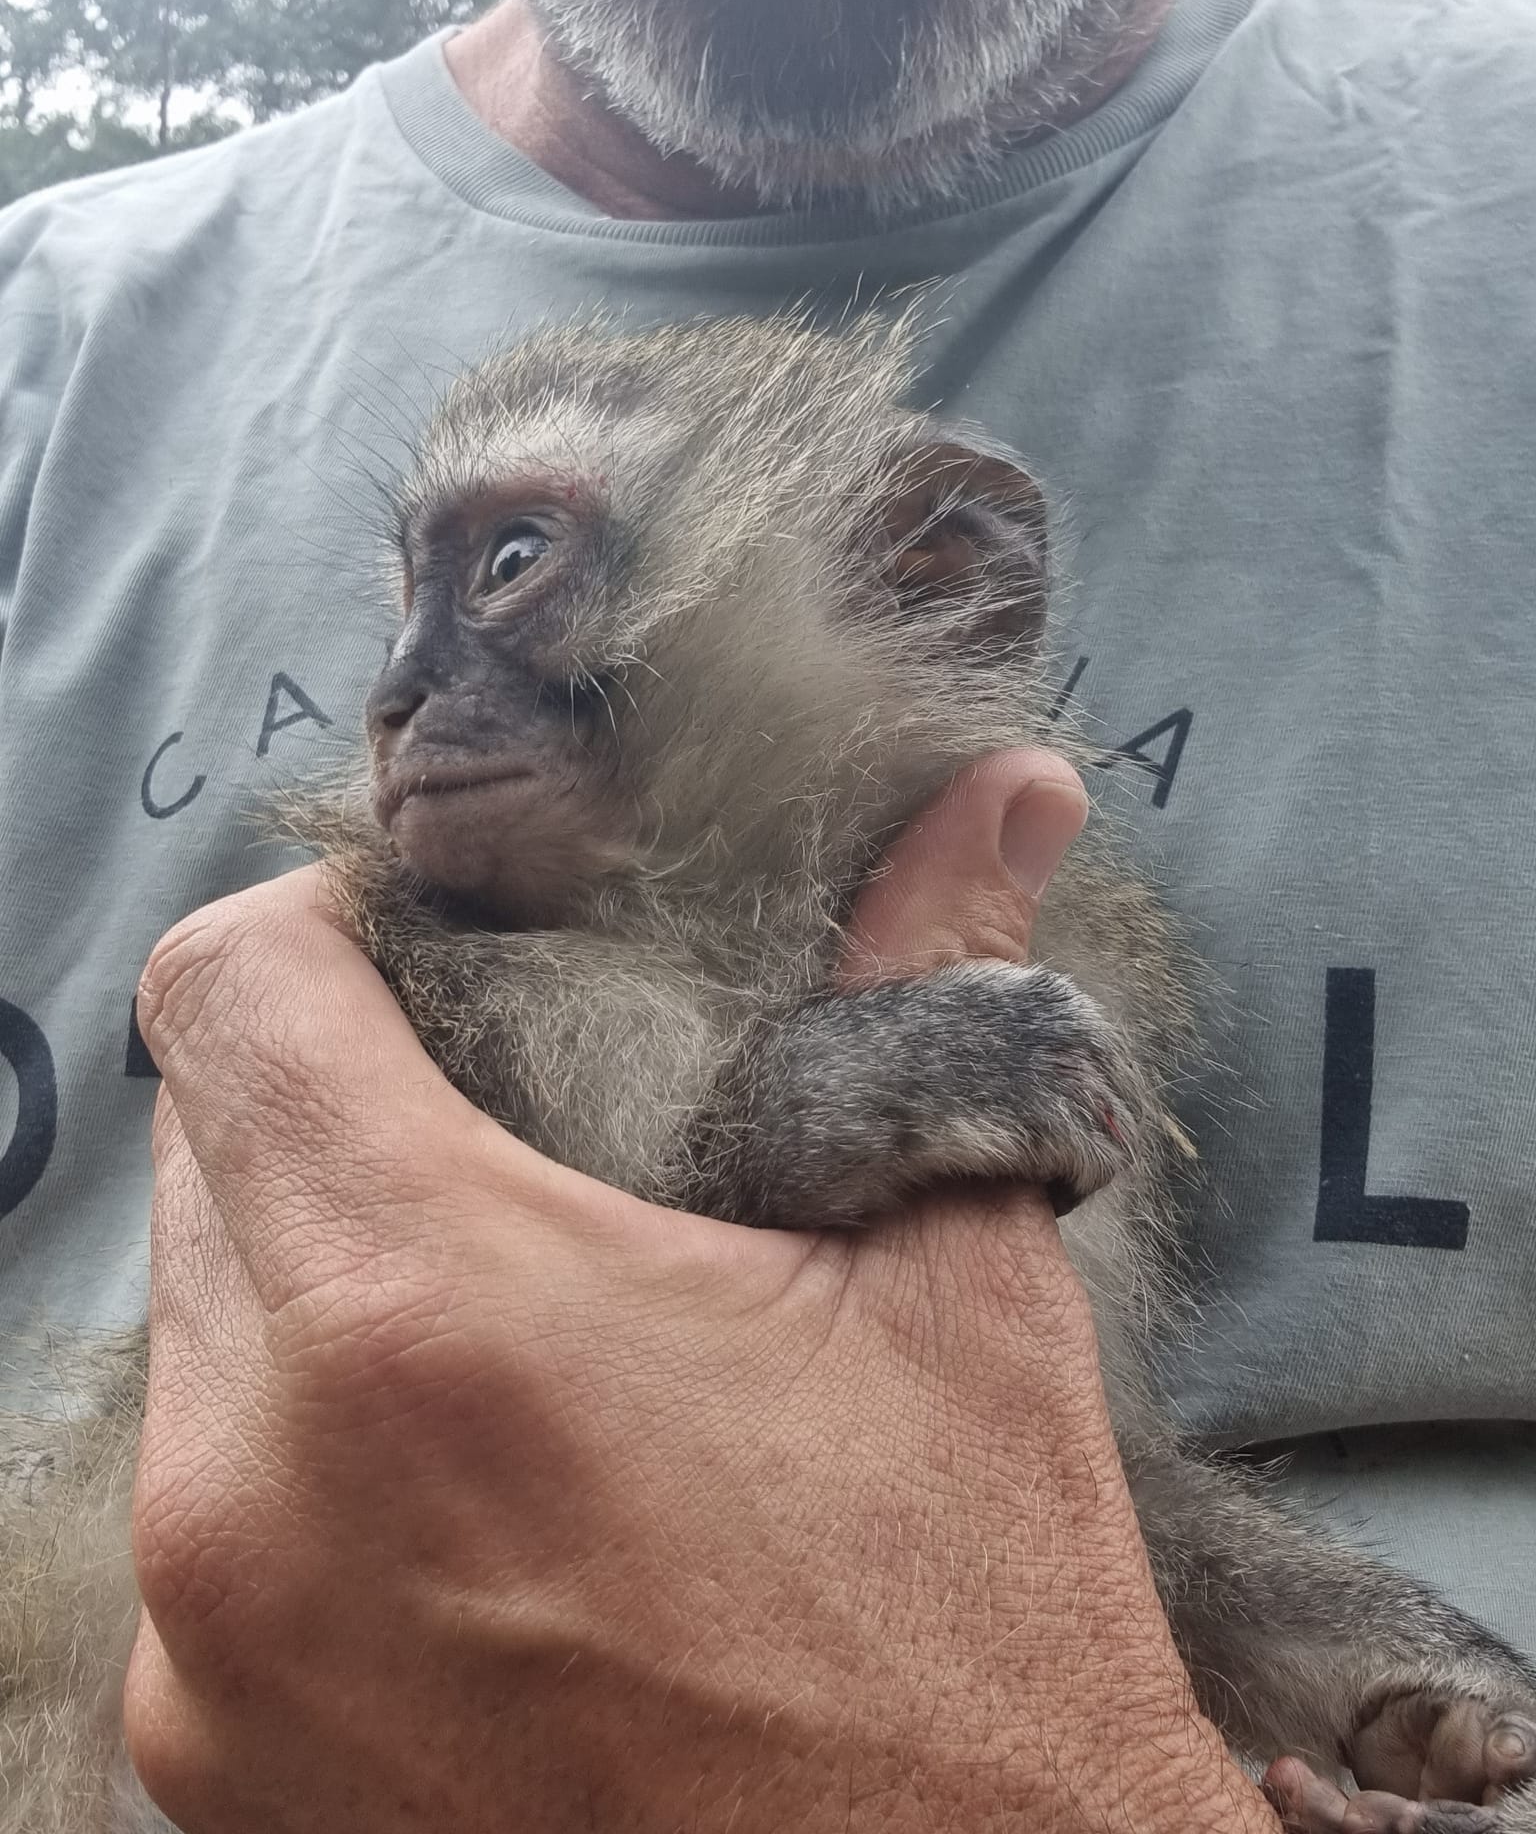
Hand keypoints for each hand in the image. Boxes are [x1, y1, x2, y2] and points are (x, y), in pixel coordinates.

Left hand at [128, 748, 1276, 1832]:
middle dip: (341, 1104)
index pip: (226, 995)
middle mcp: (256, 1483)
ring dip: (320, 1280)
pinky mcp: (208, 1762)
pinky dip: (305, 1448)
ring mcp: (210, 1643)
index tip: (431, 956)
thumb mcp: (960, 1285)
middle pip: (206, 1153)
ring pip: (194, 1330)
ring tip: (509, 1328)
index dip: (324, 929)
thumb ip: (935, 990)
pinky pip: (204, 1505)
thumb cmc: (965, 1635)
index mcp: (430, 1312)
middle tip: (513, 1137)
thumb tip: (1008, 790)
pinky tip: (471, 1488)